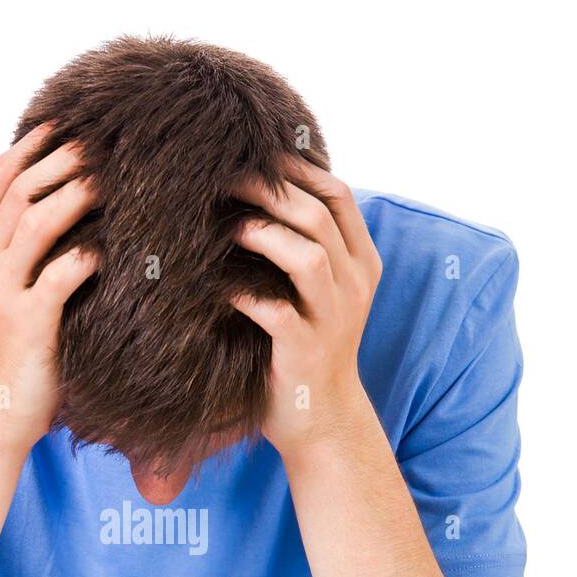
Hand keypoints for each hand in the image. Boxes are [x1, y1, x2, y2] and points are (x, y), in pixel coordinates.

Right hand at [0, 125, 98, 455]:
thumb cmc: (7, 345)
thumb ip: (13, 241)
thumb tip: (57, 191)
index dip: (35, 143)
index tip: (72, 122)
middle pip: (21, 187)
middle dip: (64, 158)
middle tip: (106, 140)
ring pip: (38, 220)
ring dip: (79, 193)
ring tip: (116, 178)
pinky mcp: (26, 321)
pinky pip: (63, 272)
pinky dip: (92, 253)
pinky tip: (117, 245)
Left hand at [231, 159, 381, 461]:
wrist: (322, 423)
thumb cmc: (304, 349)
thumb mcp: (317, 293)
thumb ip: (302, 246)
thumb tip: (255, 193)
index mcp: (360, 263)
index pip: (337, 194)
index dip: (295, 168)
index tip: (252, 154)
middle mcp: (354, 285)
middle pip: (319, 214)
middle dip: (269, 189)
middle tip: (224, 176)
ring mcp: (333, 318)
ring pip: (309, 255)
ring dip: (264, 233)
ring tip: (225, 225)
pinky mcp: (305, 351)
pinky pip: (275, 311)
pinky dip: (242, 293)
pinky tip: (215, 286)